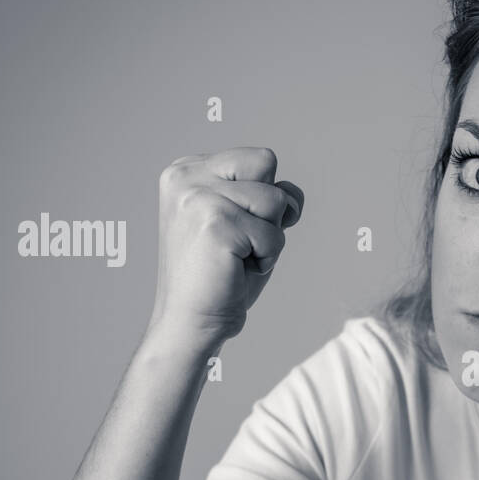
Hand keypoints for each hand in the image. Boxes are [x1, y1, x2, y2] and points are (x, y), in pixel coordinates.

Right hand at [145, 146, 302, 348]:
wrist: (192, 321)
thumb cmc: (221, 276)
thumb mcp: (247, 222)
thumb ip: (268, 194)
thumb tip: (292, 196)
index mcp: (188, 170)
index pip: (259, 159)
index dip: (266, 196)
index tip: (239, 227)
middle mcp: (186, 176)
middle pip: (267, 164)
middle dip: (269, 209)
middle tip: (239, 241)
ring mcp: (197, 197)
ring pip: (275, 200)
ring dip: (269, 237)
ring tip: (237, 256)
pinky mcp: (214, 223)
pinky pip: (274, 233)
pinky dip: (267, 257)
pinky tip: (236, 269)